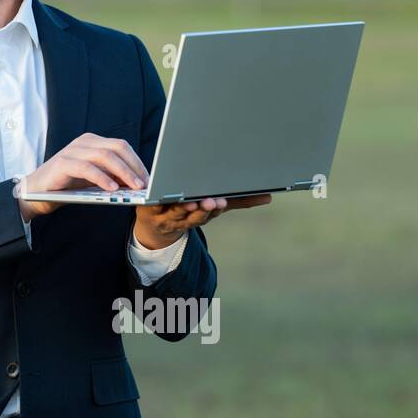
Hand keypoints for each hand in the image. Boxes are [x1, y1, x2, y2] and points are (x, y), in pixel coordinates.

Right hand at [16, 132, 148, 221]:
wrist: (34, 192)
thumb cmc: (66, 186)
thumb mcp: (93, 179)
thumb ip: (111, 176)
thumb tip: (137, 183)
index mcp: (92, 142)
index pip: (121, 146)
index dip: (137, 162)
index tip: (149, 179)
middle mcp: (83, 142)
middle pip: (116, 148)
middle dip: (134, 166)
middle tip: (145, 184)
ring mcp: (72, 151)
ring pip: (104, 156)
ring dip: (123, 172)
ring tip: (134, 187)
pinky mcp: (62, 164)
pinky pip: (86, 168)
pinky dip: (102, 178)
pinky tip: (112, 188)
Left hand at [132, 194, 272, 248]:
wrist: (155, 226)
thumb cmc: (190, 210)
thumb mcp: (213, 207)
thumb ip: (239, 201)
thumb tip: (268, 196)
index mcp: (202, 215)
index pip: (212, 212)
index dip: (216, 209)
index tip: (221, 203)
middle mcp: (186, 217)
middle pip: (197, 214)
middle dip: (205, 208)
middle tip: (212, 202)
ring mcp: (167, 215)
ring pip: (177, 211)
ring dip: (184, 205)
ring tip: (190, 200)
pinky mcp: (148, 209)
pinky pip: (154, 203)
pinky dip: (157, 197)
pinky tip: (159, 190)